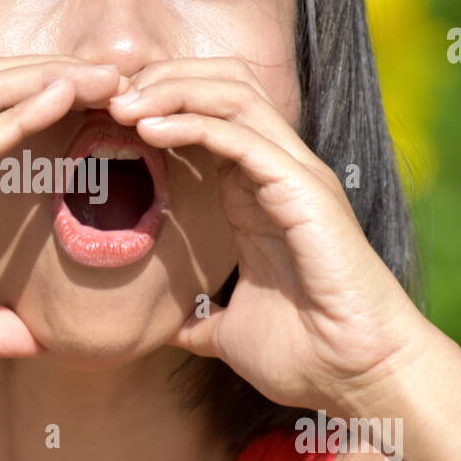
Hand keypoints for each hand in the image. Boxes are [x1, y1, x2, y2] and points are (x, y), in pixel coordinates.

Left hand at [108, 57, 442, 416]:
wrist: (355, 380)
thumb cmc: (303, 357)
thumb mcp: (227, 333)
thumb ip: (198, 318)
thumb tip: (165, 330)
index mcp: (257, 193)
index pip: (209, 114)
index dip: (158, 103)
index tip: (104, 117)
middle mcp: (278, 171)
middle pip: (221, 85)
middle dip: (161, 80)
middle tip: (106, 98)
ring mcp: (295, 174)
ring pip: (233, 93)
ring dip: (171, 91)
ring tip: (122, 105)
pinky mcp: (303, 188)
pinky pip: (242, 135)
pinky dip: (192, 122)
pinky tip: (150, 130)